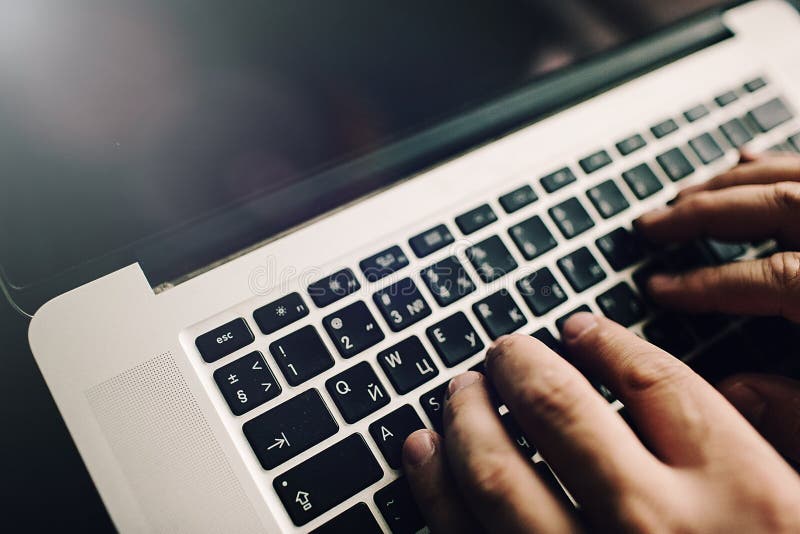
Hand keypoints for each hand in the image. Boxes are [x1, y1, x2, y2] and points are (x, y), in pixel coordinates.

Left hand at [402, 318, 799, 532]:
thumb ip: (784, 446)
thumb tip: (734, 391)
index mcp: (744, 496)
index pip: (655, 380)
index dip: (606, 341)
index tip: (579, 328)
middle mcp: (657, 525)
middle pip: (558, 405)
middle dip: (518, 363)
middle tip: (504, 350)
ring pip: (495, 466)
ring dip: (464, 413)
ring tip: (459, 389)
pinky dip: (432, 485)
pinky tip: (421, 451)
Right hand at [635, 151, 799, 462]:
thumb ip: (799, 416)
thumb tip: (734, 395)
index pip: (768, 278)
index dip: (704, 284)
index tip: (658, 289)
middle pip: (778, 205)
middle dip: (702, 213)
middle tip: (651, 225)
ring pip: (797, 176)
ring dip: (734, 181)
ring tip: (685, 193)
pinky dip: (781, 163)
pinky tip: (751, 159)